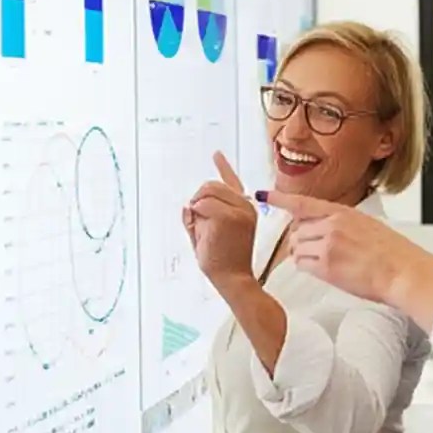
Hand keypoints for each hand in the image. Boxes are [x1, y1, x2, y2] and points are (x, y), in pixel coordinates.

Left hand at [184, 152, 256, 285]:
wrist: (233, 278)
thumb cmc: (224, 261)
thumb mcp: (209, 236)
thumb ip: (199, 219)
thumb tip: (187, 206)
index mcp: (244, 209)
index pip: (232, 181)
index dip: (223, 166)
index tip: (216, 153)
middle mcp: (245, 206)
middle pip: (211, 185)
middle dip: (198, 200)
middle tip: (196, 220)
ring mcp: (238, 210)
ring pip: (206, 193)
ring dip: (197, 209)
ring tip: (201, 229)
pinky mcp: (228, 217)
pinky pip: (202, 205)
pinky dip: (196, 217)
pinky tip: (203, 231)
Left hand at [261, 190, 423, 303]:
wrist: (402, 271)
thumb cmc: (392, 252)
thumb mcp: (367, 224)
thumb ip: (341, 223)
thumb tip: (322, 229)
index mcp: (342, 212)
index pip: (303, 202)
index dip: (280, 199)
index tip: (264, 194)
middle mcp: (332, 225)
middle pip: (296, 230)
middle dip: (299, 241)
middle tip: (315, 251)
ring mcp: (328, 244)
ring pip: (296, 248)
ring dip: (304, 256)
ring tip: (325, 263)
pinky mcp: (327, 266)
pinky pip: (302, 264)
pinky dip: (308, 268)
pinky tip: (325, 271)